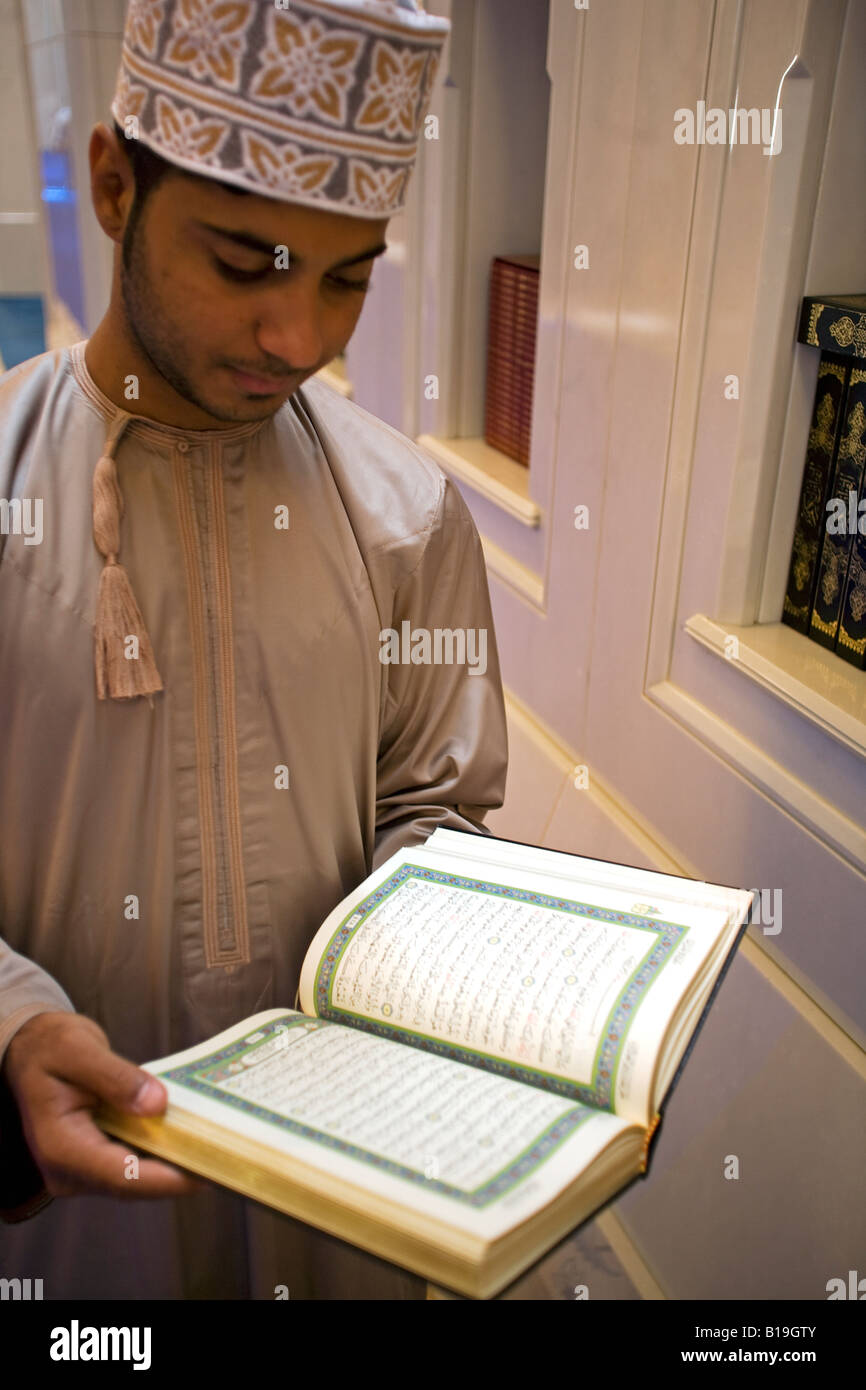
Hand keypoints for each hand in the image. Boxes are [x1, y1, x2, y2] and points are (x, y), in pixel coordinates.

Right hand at [2, 1011, 202, 1199]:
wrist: (31, 1051)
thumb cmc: (50, 1047)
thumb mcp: (78, 1049)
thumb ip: (116, 1077)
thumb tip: (157, 1103)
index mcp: (61, 1146)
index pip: (122, 1175)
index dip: (169, 1178)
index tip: (210, 1171)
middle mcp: (69, 1169)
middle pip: (134, 1183)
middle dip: (181, 1173)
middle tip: (230, 1158)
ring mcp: (82, 1169)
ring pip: (137, 1176)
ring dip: (176, 1163)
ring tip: (222, 1147)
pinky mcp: (95, 1160)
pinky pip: (134, 1162)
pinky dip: (163, 1151)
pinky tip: (195, 1136)